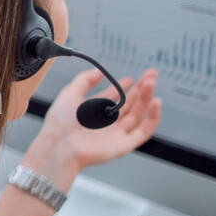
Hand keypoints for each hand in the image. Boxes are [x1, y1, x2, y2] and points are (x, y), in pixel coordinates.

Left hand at [35, 67, 162, 170]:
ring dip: (146, 98)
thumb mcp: (70, 93)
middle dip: (140, 89)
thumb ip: (85, 79)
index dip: (123, 87)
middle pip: (129, 104)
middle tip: (150, 75)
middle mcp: (105, 123)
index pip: (113, 98)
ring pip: (138, 114)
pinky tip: (155, 103)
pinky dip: (152, 118)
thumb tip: (98, 70)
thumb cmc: (59, 124)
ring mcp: (115, 134)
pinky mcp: (124, 145)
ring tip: (151, 83)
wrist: (60, 145)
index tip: (132, 77)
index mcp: (93, 112)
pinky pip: (144, 131)